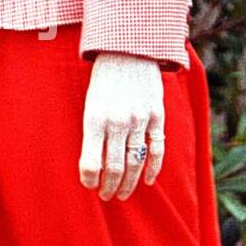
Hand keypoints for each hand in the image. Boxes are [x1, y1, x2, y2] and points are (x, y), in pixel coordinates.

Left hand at [79, 52, 164, 200]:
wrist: (129, 50)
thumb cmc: (103, 78)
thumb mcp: (90, 101)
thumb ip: (92, 130)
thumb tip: (92, 162)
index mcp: (94, 117)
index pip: (91, 160)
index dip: (89, 179)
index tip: (89, 186)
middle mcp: (118, 121)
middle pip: (114, 166)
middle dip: (109, 186)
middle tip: (105, 196)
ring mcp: (140, 120)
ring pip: (135, 162)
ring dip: (128, 182)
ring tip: (121, 193)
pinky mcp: (157, 117)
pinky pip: (156, 149)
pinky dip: (152, 168)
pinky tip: (145, 181)